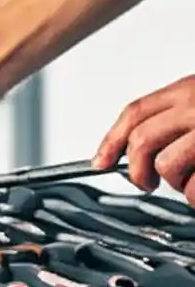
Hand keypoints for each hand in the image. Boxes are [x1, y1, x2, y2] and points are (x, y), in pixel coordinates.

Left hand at [94, 75, 194, 199]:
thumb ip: (178, 116)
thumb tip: (142, 146)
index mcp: (188, 89)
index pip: (135, 113)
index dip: (112, 140)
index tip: (100, 161)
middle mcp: (194, 106)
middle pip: (141, 140)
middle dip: (137, 169)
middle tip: (145, 183)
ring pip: (166, 165)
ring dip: (176, 183)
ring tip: (191, 184)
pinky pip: (194, 188)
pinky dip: (194, 197)